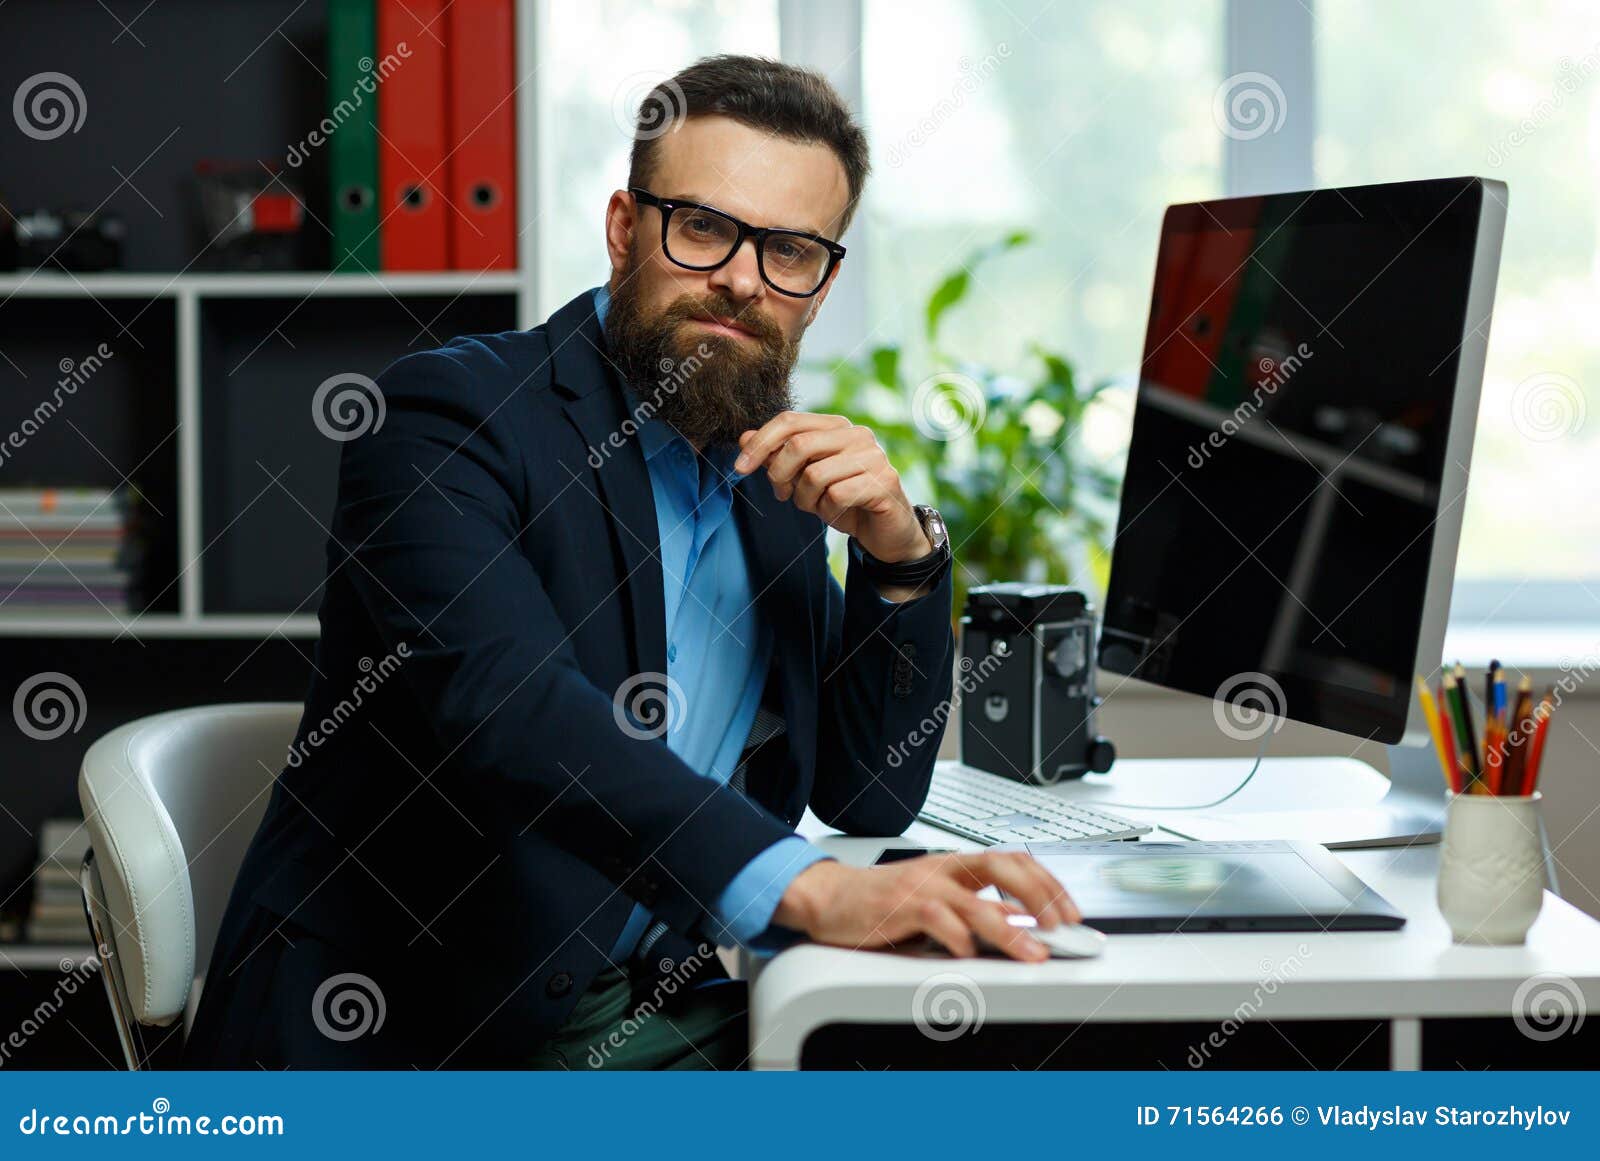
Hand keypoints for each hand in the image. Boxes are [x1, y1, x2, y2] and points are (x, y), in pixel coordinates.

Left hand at [734, 412, 930, 564]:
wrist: (886, 531)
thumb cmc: (844, 501)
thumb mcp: (804, 479)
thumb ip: (778, 456)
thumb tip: (744, 437)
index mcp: (837, 426)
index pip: (789, 420)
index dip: (760, 443)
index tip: (739, 467)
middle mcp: (857, 435)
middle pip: (799, 444)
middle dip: (779, 474)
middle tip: (781, 495)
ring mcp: (873, 457)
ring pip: (815, 475)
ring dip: (805, 499)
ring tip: (817, 506)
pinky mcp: (883, 481)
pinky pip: (836, 496)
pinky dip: (827, 512)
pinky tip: (837, 514)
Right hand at [772, 851, 1081, 962]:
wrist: (829, 897)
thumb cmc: (881, 902)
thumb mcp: (935, 902)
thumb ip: (972, 911)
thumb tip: (1018, 929)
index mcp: (955, 865)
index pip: (1012, 861)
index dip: (1047, 882)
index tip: (1071, 909)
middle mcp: (942, 869)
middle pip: (1002, 867)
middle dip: (1039, 895)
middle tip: (1063, 923)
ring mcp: (921, 885)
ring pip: (975, 903)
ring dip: (1010, 931)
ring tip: (1033, 953)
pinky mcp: (900, 905)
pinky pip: (937, 920)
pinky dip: (958, 939)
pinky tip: (970, 953)